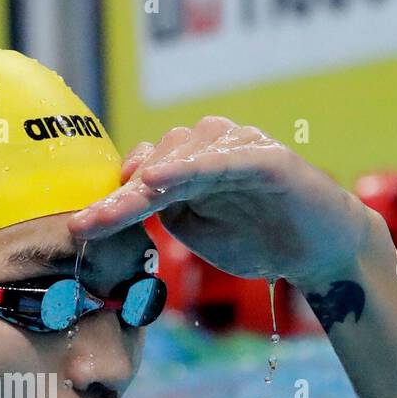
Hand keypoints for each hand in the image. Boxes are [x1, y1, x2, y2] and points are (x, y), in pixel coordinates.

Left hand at [68, 116, 378, 286]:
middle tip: (89, 224)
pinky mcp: (266, 158)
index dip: (107, 202)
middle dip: (120, 195)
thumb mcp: (195, 230)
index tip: (77, 227)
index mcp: (188, 166)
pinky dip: (191, 167)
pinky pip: (223, 159)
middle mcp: (209, 148)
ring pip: (182, 154)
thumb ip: (160, 214)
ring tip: (124, 202)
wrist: (319, 249)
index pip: (139, 178)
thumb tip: (113, 211)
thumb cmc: (257, 237)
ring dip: (150, 178)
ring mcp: (238, 148)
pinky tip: (162, 178)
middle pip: (153, 163)